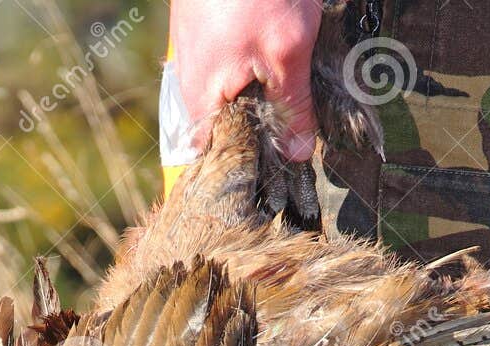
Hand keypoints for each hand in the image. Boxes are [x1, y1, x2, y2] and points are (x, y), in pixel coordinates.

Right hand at [169, 0, 323, 160]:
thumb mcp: (288, 52)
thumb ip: (294, 107)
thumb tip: (299, 154)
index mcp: (202, 98)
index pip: (217, 157)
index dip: (249, 168)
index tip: (279, 175)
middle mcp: (190, 78)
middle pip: (226, 124)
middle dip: (261, 129)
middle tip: (297, 131)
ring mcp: (195, 48)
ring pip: (229, 91)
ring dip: (261, 94)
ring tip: (290, 87)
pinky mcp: (205, 25)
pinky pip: (228, 61)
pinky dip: (253, 64)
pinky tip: (276, 52)